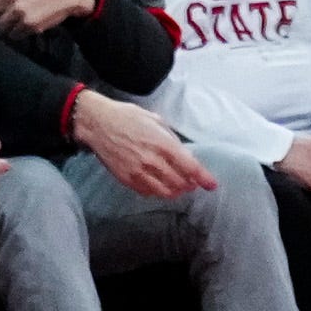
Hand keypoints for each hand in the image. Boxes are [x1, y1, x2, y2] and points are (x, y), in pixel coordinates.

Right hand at [70, 96, 215, 199]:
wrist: (98, 124)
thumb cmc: (128, 118)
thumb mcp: (158, 121)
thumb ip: (172, 140)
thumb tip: (183, 153)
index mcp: (164, 144)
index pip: (190, 167)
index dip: (203, 178)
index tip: (212, 185)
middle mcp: (152, 161)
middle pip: (179, 183)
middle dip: (190, 185)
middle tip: (193, 182)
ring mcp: (138, 172)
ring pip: (164, 192)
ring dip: (175, 191)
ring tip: (179, 187)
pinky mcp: (126, 179)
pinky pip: (147, 192)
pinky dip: (157, 192)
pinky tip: (159, 185)